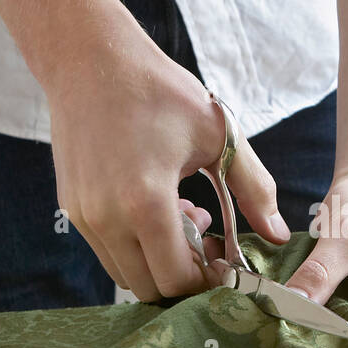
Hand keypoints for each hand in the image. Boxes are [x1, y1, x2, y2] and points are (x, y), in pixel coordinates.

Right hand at [43, 1, 289, 301]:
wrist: (89, 60)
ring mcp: (84, 216)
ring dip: (158, 261)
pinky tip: (157, 206)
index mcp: (146, 203)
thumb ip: (254, 189)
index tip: (225, 259)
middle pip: (150, 287)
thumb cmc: (159, 92)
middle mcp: (107, 219)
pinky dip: (135, 244)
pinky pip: (108, 250)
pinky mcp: (72, 207)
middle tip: (209, 242)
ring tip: (185, 217)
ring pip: (125, 273)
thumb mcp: (220, 136)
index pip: (176, 280)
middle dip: (184, 275)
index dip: (206, 281)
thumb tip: (276, 235)